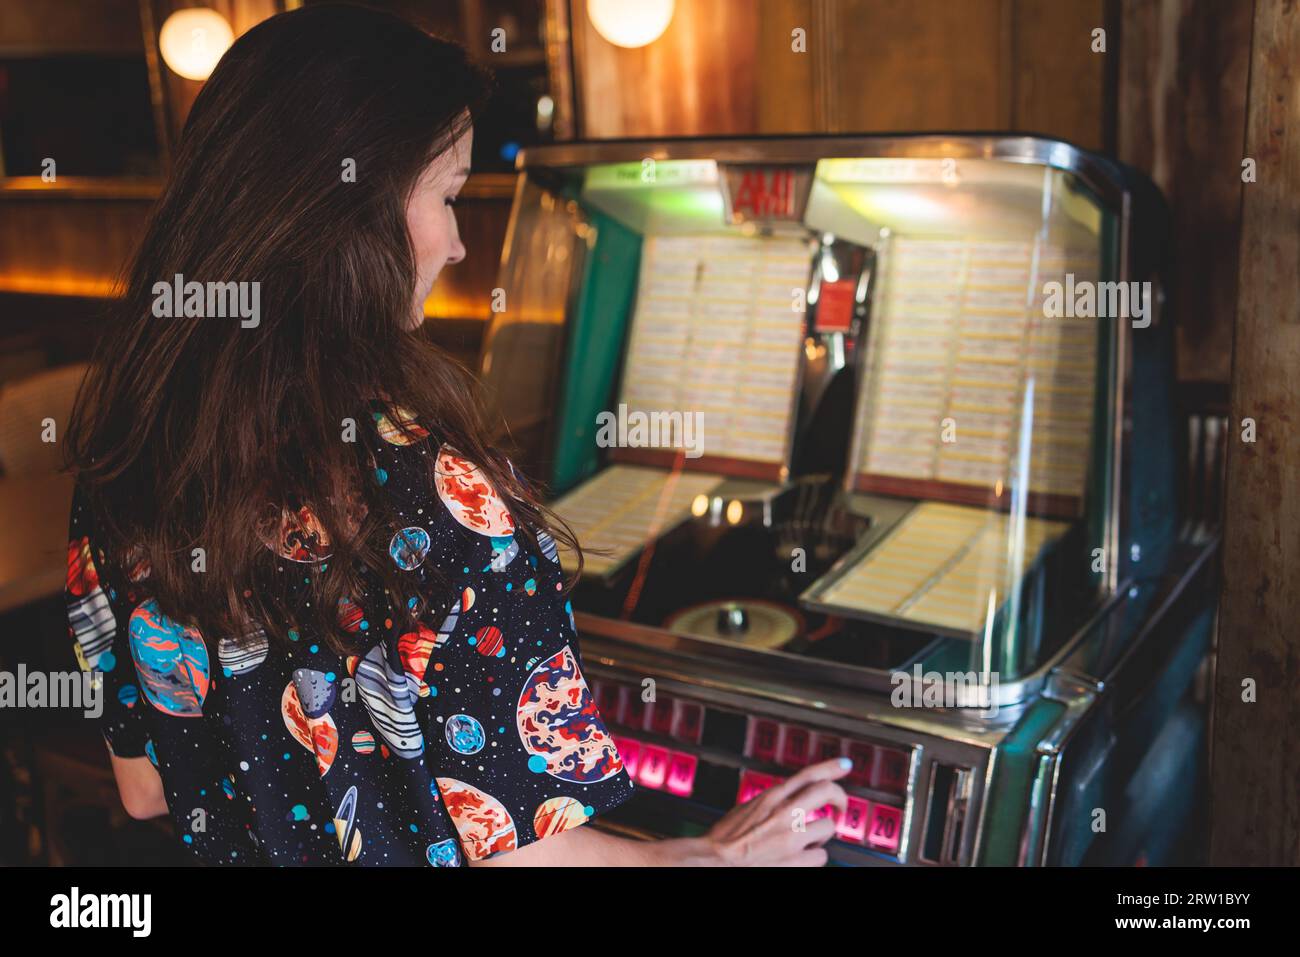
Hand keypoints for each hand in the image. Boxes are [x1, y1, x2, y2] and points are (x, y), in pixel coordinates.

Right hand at [703, 757, 850, 865]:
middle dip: (840, 798)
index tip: (845, 765)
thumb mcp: (747, 808)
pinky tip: (801, 858)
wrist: (713, 862)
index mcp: (771, 797)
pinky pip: (821, 856)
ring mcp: (792, 837)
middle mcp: (785, 813)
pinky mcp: (797, 861)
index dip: (831, 767)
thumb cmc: (725, 840)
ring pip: (828, 827)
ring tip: (807, 842)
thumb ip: (771, 802)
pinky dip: (813, 857)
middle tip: (840, 806)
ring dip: (820, 835)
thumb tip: (788, 800)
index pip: (808, 774)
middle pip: (827, 791)